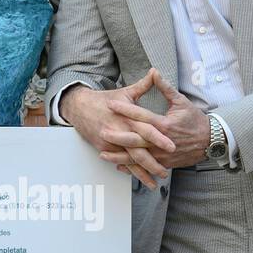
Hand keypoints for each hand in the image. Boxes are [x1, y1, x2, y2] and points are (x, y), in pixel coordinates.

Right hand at [59, 71, 176, 189]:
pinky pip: (120, 162)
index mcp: (127, 116)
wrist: (80, 107)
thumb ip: (143, 86)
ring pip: (130, 160)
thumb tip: (155, 73)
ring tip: (157, 180)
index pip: (146, 129)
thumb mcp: (125, 92)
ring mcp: (111, 141)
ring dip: (144, 171)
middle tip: (166, 171)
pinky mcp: (104, 148)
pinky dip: (131, 171)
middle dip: (153, 161)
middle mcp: (119, 130)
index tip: (172, 146)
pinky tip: (141, 179)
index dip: (159, 138)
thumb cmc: (105, 100)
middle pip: (139, 149)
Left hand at [101, 68, 210, 171]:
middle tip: (102, 132)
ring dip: (120, 156)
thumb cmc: (195, 120)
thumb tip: (153, 71)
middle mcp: (161, 141)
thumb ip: (164, 87)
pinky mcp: (164, 163)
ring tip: (103, 154)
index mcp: (164, 124)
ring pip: (138, 157)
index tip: (111, 104)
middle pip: (135, 139)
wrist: (210, 141)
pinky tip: (118, 166)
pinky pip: (145, 166)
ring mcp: (162, 154)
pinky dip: (132, 167)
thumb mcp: (181, 101)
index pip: (141, 116)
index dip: (125, 109)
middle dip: (117, 136)